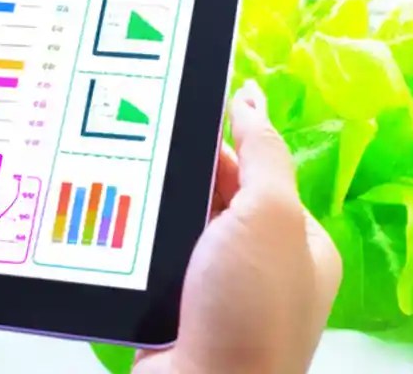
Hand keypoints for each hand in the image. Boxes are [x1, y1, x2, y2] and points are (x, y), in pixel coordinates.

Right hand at [135, 82, 341, 373]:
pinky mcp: (176, 315)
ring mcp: (217, 295)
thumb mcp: (270, 214)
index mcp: (299, 244)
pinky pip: (152, 265)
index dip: (223, 148)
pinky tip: (113, 233)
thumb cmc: (249, 315)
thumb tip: (252, 97)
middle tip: (143, 155)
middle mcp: (261, 269)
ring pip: (179, 232)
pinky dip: (136, 251)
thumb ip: (263, 152)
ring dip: (155, 215)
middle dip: (184, 182)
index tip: (182, 124)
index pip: (260, 174)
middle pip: (215, 201)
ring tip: (121, 188)